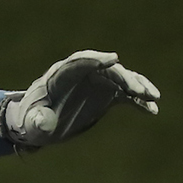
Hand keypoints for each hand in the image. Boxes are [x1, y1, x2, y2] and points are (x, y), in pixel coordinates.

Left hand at [1, 50, 159, 150]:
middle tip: (138, 91)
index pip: (80, 61)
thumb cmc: (30, 119)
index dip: (96, 60)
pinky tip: (152, 110)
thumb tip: (43, 123)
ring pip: (122, 80)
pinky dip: (139, 102)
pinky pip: (127, 95)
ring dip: (138, 87)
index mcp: (61, 75)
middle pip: (107, 70)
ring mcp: (97, 83)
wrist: (37, 122)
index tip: (114, 59)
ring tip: (152, 97)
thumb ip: (37, 121)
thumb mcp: (31, 123)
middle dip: (124, 78)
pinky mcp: (107, 95)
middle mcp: (83, 74)